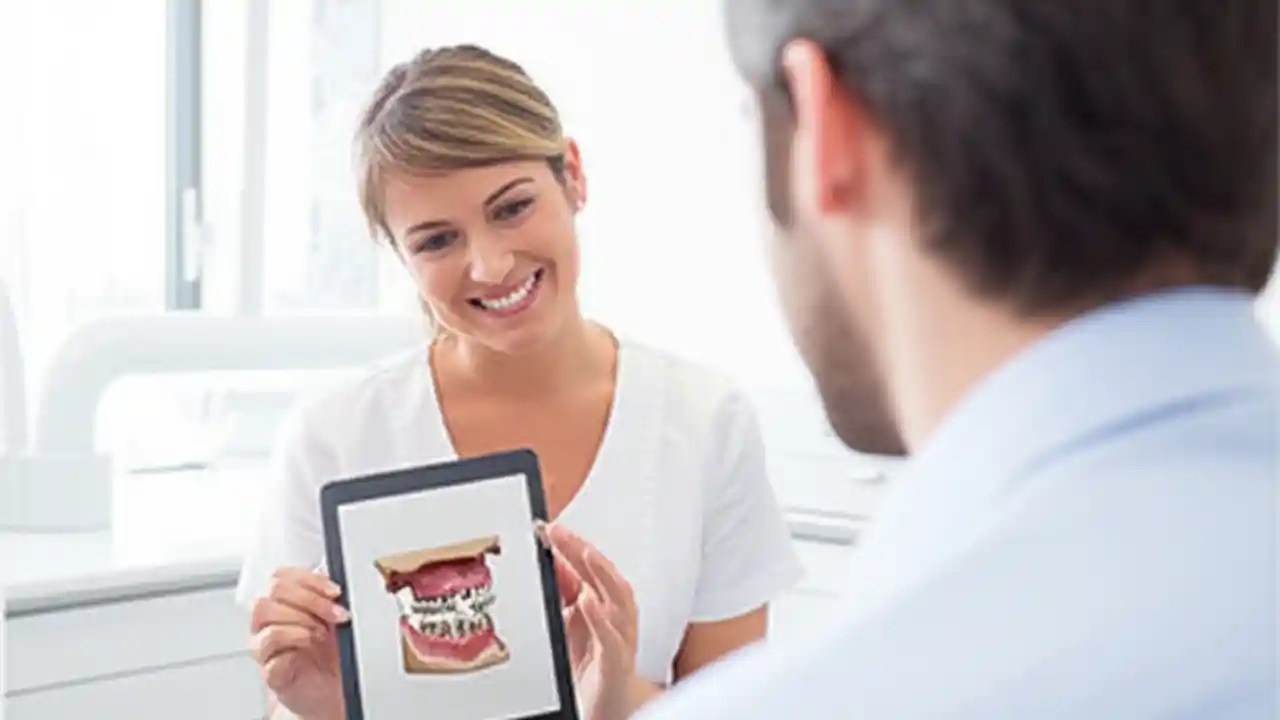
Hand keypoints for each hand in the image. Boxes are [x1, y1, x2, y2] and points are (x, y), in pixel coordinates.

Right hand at [248, 567, 348, 719]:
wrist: (330, 691)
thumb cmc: (330, 653)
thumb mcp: (335, 619)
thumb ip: (330, 598)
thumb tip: (335, 580)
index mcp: (283, 604)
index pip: (281, 576)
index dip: (309, 578)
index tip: (335, 591)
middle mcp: (268, 620)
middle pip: (273, 590)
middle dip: (310, 597)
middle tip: (334, 613)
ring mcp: (263, 643)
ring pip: (264, 611)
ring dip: (300, 616)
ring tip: (322, 631)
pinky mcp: (267, 665)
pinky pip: (268, 642)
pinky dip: (294, 635)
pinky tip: (310, 641)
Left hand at [542, 522, 643, 719]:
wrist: (605, 706)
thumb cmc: (589, 662)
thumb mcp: (567, 620)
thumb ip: (561, 591)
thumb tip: (550, 560)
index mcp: (602, 600)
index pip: (587, 566)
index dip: (570, 544)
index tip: (547, 528)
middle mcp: (615, 614)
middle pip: (604, 574)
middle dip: (582, 550)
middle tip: (560, 532)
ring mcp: (620, 636)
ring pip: (619, 598)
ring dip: (603, 573)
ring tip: (585, 553)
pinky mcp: (617, 662)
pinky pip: (613, 639)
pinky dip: (602, 620)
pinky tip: (589, 604)